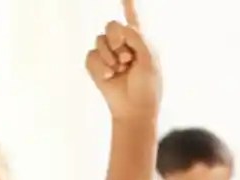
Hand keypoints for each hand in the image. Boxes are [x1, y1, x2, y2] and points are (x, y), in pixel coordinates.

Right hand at [84, 0, 161, 121]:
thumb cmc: (146, 87)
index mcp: (139, 41)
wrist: (134, 110)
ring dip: (109, 57)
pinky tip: (109, 77)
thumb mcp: (148, 59)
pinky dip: (99, 67)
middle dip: (116, 39)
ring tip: (120, 71)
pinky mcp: (96, 67)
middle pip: (111, 25)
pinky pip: (90, 56)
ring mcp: (108, 56)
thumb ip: (137, 38)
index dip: (128, 4)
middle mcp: (122, 45)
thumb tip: (120, 29)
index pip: (132, 17)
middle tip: (126, 58)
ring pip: (99, 41)